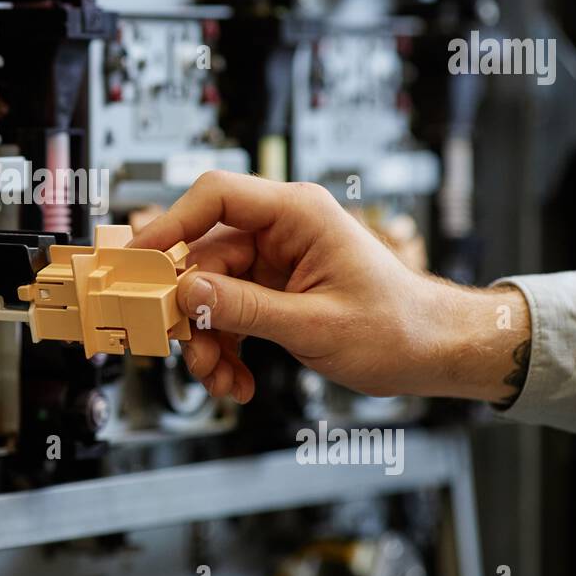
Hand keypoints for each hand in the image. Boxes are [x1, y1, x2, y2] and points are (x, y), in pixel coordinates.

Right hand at [130, 172, 529, 404]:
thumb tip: (189, 295)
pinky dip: (227, 348)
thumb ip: (247, 309)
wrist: (433, 351)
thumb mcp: (316, 324)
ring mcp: (275, 261)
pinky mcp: (273, 290)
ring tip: (221, 377)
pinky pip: (230, 312)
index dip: (171, 224)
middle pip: (204, 257)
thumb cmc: (399, 326)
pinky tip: (236, 379)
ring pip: (211, 293)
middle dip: (194, 313)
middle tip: (191, 351)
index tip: (142, 259)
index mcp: (298, 214)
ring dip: (210, 340)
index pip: (216, 196)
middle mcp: (282, 231)